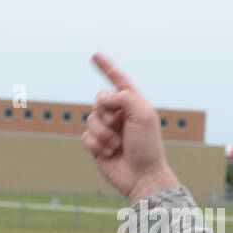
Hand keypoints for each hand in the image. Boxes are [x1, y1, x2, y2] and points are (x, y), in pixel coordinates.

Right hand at [83, 53, 179, 202]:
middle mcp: (120, 115)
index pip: (118, 81)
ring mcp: (108, 130)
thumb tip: (104, 99)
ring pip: (90, 119)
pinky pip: (85, 136)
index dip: (107, 67)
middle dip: (105, 110)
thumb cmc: (147, 146)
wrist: (142, 176)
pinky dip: (96, 144)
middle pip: (99, 98)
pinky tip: (109, 153)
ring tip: (116, 145)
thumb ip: (124, 97)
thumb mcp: (143, 114)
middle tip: (117, 124)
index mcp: (134, 104)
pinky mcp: (97, 145)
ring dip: (103, 133)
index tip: (95, 55)